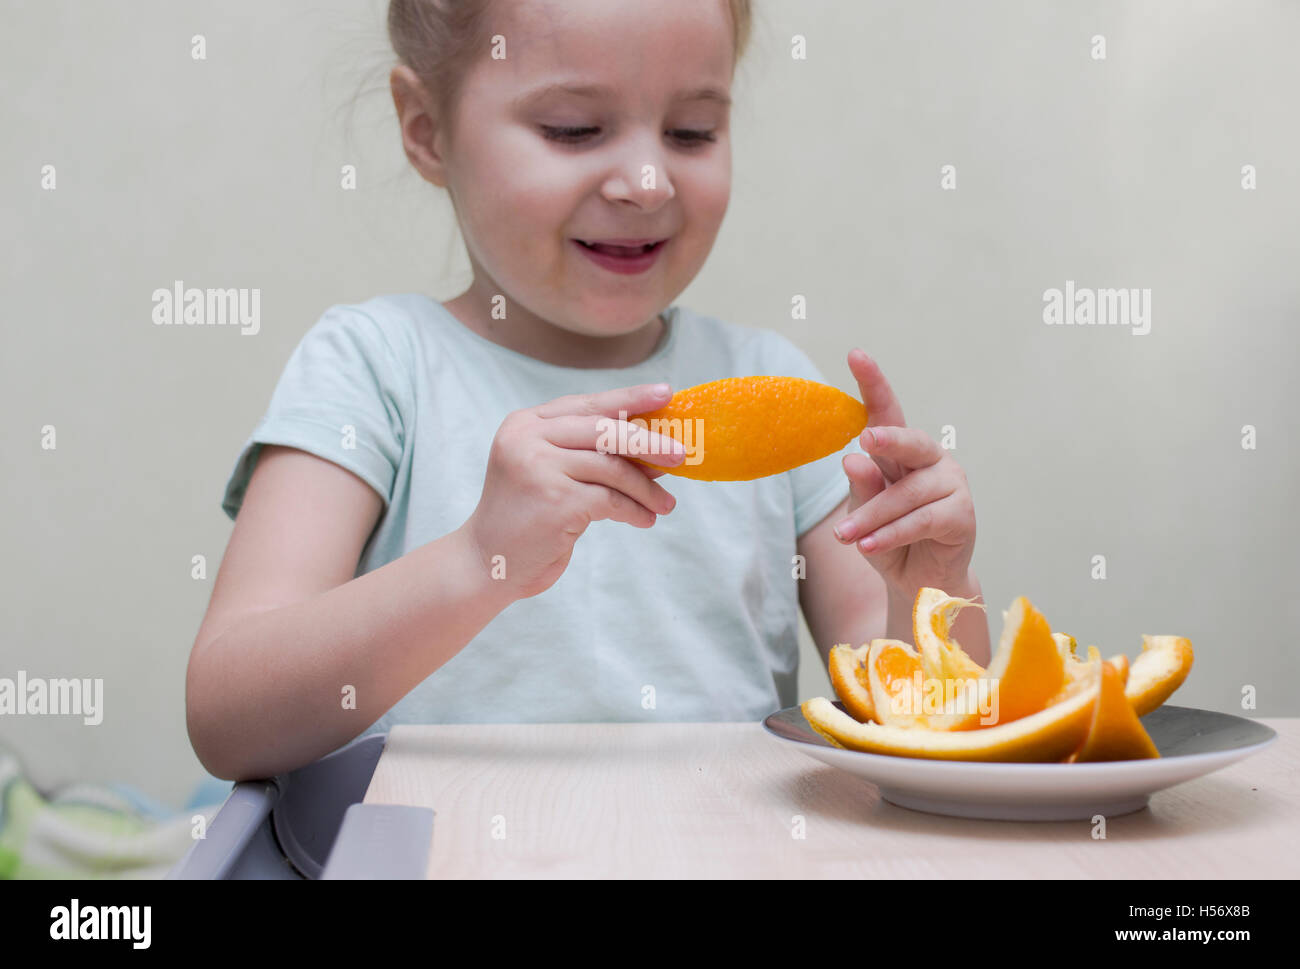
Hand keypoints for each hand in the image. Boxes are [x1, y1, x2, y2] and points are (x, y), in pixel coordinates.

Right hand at [464, 383, 684, 601]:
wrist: (488, 562)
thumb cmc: (527, 518)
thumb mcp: (552, 474)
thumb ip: (589, 454)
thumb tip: (655, 445)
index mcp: (525, 423)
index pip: (586, 405)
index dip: (628, 399)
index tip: (665, 394)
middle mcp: (527, 438)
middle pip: (605, 430)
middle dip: (649, 442)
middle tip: (682, 454)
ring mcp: (538, 467)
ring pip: (612, 467)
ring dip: (646, 488)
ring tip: (666, 504)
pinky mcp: (554, 500)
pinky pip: (610, 499)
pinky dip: (633, 510)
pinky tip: (645, 520)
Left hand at [831, 349, 976, 595]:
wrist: (919, 583)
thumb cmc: (888, 540)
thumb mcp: (864, 514)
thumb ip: (862, 488)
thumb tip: (852, 459)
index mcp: (903, 451)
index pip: (886, 413)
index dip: (873, 384)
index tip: (855, 355)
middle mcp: (931, 460)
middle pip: (909, 442)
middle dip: (888, 438)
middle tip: (866, 439)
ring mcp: (951, 484)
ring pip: (906, 494)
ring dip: (871, 517)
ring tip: (845, 537)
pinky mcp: (962, 514)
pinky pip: (921, 520)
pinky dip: (891, 534)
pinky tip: (869, 546)